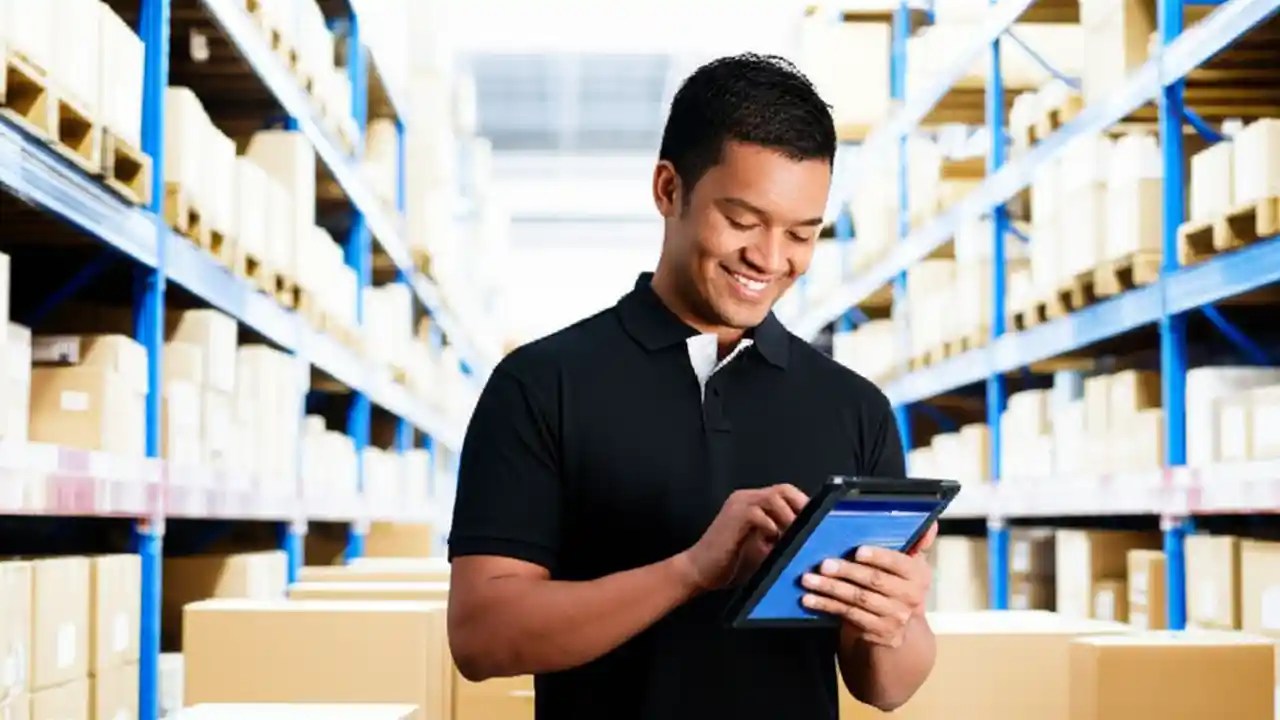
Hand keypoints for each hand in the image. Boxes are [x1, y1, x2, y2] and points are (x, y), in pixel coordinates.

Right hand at [679, 484, 808, 591]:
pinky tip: (774, 544)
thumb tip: (811, 541)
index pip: (787, 494)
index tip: (819, 524)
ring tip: (794, 538)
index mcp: (754, 503)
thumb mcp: (765, 550)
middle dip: (801, 508)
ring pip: (775, 497)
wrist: (699, 570)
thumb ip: (782, 540)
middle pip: (784, 489)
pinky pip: (759, 513)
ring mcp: (739, 504)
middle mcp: (747, 498)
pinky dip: (771, 528)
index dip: (804, 506)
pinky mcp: (734, 515)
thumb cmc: (732, 564)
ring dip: (789, 518)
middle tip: (812, 530)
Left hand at [799, 522, 936, 647]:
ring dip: (830, 589)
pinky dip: (827, 606)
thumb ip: (915, 543)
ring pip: (858, 599)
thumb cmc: (897, 586)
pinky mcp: (878, 632)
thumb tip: (929, 524)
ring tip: (809, 580)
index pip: (900, 563)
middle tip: (823, 564)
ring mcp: (895, 617)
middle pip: (875, 581)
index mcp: (919, 575)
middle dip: (847, 571)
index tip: (858, 551)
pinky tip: (810, 599)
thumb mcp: (908, 566)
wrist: (901, 631)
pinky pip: (848, 615)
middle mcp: (911, 597)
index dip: (879, 557)